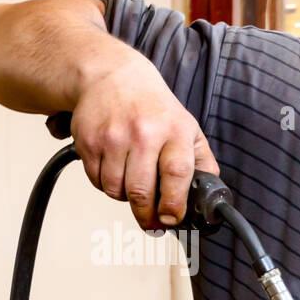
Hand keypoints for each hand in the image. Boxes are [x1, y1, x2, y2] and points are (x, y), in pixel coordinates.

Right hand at [70, 52, 217, 229]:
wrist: (112, 76)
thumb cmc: (154, 107)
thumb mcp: (188, 128)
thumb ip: (202, 162)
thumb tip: (211, 196)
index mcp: (174, 132)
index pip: (176, 174)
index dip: (174, 203)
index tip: (172, 219)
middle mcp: (143, 133)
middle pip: (141, 191)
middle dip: (147, 215)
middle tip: (153, 222)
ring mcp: (113, 137)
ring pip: (116, 190)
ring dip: (125, 198)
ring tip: (133, 186)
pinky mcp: (89, 140)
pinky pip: (96, 180)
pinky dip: (106, 185)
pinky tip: (115, 171)